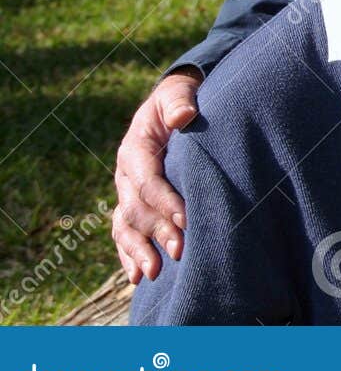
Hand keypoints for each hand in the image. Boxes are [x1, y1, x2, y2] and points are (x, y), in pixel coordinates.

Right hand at [112, 70, 199, 282]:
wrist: (174, 106)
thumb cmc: (180, 100)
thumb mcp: (178, 93)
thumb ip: (179, 101)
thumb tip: (183, 115)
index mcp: (135, 150)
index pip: (147, 179)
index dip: (164, 200)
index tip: (186, 217)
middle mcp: (126, 175)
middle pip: (136, 209)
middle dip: (157, 231)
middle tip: (180, 250)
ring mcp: (127, 193)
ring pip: (125, 227)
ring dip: (138, 251)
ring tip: (153, 273)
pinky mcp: (135, 206)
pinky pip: (125, 234)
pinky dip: (128, 256)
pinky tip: (136, 278)